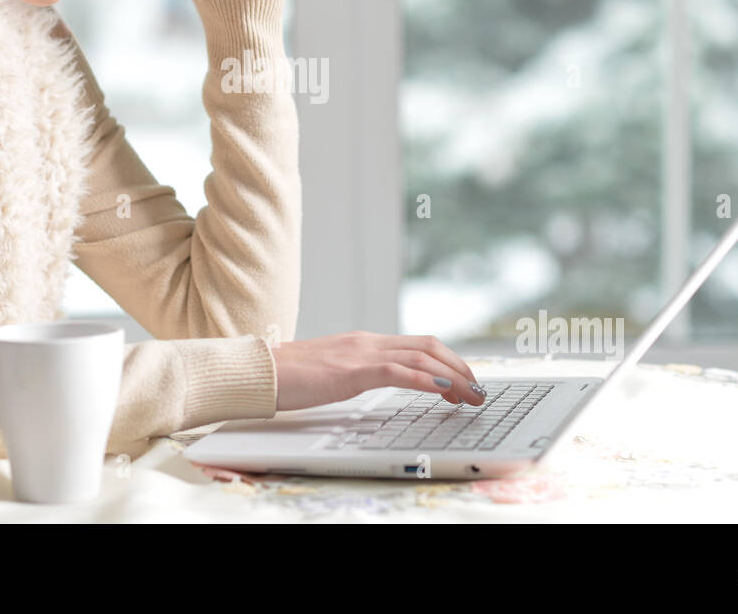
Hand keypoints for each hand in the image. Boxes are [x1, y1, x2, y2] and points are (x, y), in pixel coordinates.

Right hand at [269, 330, 485, 411]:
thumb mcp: (330, 374)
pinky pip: (399, 372)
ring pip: (421, 357)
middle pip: (428, 346)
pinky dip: (427, 380)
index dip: (447, 360)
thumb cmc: (286, 378)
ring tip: (472, 395)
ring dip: (454, 377)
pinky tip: (444, 391)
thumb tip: (373, 383)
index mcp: (362, 343)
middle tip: (479, 390)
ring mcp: (360, 353)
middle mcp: (366, 342)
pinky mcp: (351, 370)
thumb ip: (354, 374)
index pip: (416, 345)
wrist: (258, 372)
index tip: (465, 381)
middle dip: (460, 367)